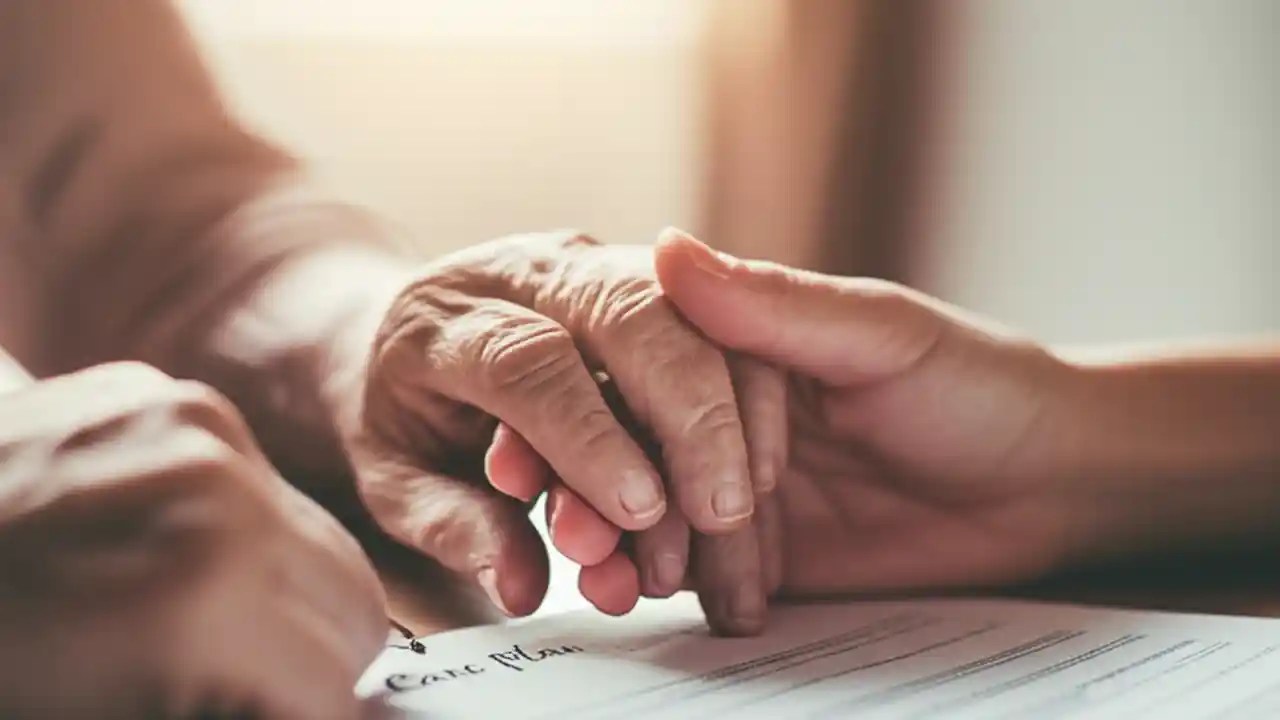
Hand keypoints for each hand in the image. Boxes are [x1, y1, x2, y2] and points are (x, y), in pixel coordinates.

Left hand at [0, 363, 385, 718]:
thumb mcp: (97, 718)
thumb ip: (226, 709)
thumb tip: (313, 713)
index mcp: (196, 587)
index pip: (337, 680)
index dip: (327, 717)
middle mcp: (215, 483)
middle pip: (350, 598)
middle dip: (320, 664)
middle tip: (267, 693)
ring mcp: (193, 425)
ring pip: (314, 538)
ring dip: (289, 601)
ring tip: (217, 638)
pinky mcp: (172, 397)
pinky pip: (259, 487)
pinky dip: (244, 539)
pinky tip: (177, 566)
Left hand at [342, 231, 779, 632]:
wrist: (398, 337)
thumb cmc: (401, 416)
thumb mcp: (395, 481)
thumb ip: (452, 526)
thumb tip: (521, 585)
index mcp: (446, 319)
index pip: (527, 362)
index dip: (588, 437)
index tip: (639, 510)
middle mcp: (526, 270)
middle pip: (629, 311)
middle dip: (689, 414)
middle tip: (720, 511)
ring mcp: (591, 264)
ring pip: (688, 312)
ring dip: (727, 412)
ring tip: (736, 515)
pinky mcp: (641, 277)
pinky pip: (715, 322)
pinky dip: (746, 396)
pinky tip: (755, 473)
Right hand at [652, 230, 1079, 594]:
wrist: (1050, 487)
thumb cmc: (978, 386)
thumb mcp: (880, 335)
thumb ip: (776, 305)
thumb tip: (670, 249)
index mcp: (746, 338)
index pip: (661, 372)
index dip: (649, 422)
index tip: (645, 466)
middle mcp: (729, 407)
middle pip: (650, 447)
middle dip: (636, 499)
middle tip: (634, 542)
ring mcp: (743, 481)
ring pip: (669, 513)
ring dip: (664, 551)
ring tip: (675, 586)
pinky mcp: (768, 548)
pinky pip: (712, 568)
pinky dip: (703, 587)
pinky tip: (721, 603)